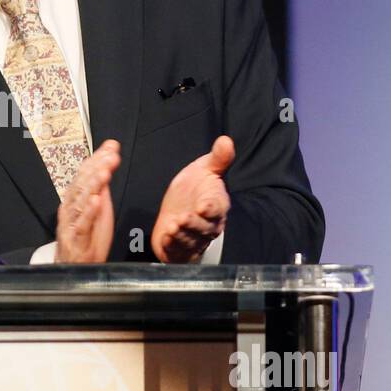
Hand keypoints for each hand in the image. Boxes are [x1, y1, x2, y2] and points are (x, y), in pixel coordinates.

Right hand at [55, 140, 120, 262]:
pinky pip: (82, 224)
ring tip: (104, 172)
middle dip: (97, 167)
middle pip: (82, 184)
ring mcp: (71, 223)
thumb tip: (107, 164)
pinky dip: (89, 212)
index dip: (97, 159)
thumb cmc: (87, 240)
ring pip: (81, 200)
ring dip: (93, 184)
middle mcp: (71, 208)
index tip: (111, 147)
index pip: (85, 173)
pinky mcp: (76, 239)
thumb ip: (101, 188)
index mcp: (75, 199)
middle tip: (110, 156)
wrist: (75, 268)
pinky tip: (96, 201)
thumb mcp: (97, 209)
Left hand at [151, 135, 234, 262]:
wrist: (179, 210)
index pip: (217, 208)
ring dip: (181, 235)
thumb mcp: (205, 170)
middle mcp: (208, 225)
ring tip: (172, 227)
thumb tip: (226, 140)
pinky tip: (165, 239)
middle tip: (182, 218)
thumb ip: (217, 159)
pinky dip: (171, 246)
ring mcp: (194, 239)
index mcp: (216, 205)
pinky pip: (178, 251)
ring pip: (191, 240)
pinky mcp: (180, 249)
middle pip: (204, 228)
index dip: (211, 208)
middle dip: (194, 224)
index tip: (203, 205)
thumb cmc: (194, 190)